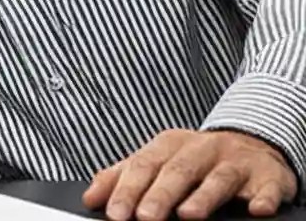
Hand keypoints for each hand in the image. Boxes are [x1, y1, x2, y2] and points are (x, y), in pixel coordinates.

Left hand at [82, 129, 297, 220]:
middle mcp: (201, 149)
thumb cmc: (193, 159)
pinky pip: (265, 188)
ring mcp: (235, 161)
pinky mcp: (266, 176)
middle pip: (177, 171)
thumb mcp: (156, 160)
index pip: (144, 164)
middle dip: (159, 195)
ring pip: (217, 178)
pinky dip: (261, 198)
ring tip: (188, 216)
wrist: (249, 144)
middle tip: (144, 218)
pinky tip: (256, 210)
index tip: (114, 212)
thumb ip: (122, 176)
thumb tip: (91, 197)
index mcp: (169, 144)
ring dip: (203, 197)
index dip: (128, 189)